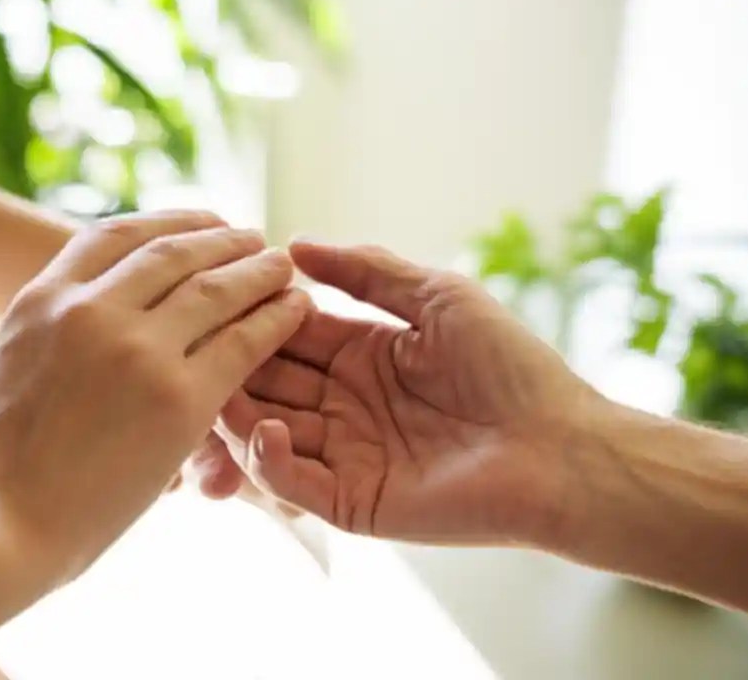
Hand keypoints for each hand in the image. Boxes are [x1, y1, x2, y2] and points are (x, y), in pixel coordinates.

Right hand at [0, 211, 308, 582]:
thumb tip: (82, 327)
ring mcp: (135, 350)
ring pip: (214, 287)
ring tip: (284, 265)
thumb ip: (53, 336)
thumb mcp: (9, 370)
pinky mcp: (178, 399)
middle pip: (172, 251)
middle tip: (252, 239)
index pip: (114, 235)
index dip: (166, 221)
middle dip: (220, 239)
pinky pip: (243, 342)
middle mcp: (89, 310)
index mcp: (40, 299)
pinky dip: (277, 318)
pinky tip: (298, 309)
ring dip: (256, 269)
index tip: (199, 223)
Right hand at [219, 240, 603, 547]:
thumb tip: (294, 244)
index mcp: (361, 356)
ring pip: (266, 434)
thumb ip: (368, 271)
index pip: (286, 336)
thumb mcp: (438, 299)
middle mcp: (344, 405)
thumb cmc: (511, 368)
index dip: (253, 318)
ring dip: (234, 414)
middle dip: (228, 368)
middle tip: (188, 352)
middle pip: (266, 384)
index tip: (214, 298)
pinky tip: (263, 429)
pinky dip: (268, 461)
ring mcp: (345, 455)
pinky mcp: (352, 502)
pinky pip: (294, 482)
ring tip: (213, 393)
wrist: (560, 448)